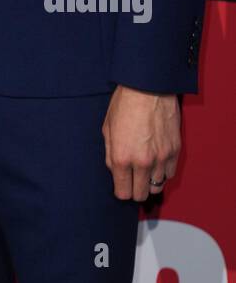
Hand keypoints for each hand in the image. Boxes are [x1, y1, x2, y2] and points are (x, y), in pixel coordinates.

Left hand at [102, 85, 180, 200]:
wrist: (148, 87)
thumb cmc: (124, 104)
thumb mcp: (107, 129)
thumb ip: (110, 154)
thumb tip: (115, 170)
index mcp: (122, 158)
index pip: (124, 193)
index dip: (121, 190)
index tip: (122, 185)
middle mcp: (143, 162)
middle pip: (141, 194)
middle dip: (136, 189)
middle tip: (133, 179)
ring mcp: (161, 158)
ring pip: (157, 186)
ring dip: (150, 180)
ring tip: (145, 168)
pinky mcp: (175, 151)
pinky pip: (170, 173)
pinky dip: (163, 171)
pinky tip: (157, 161)